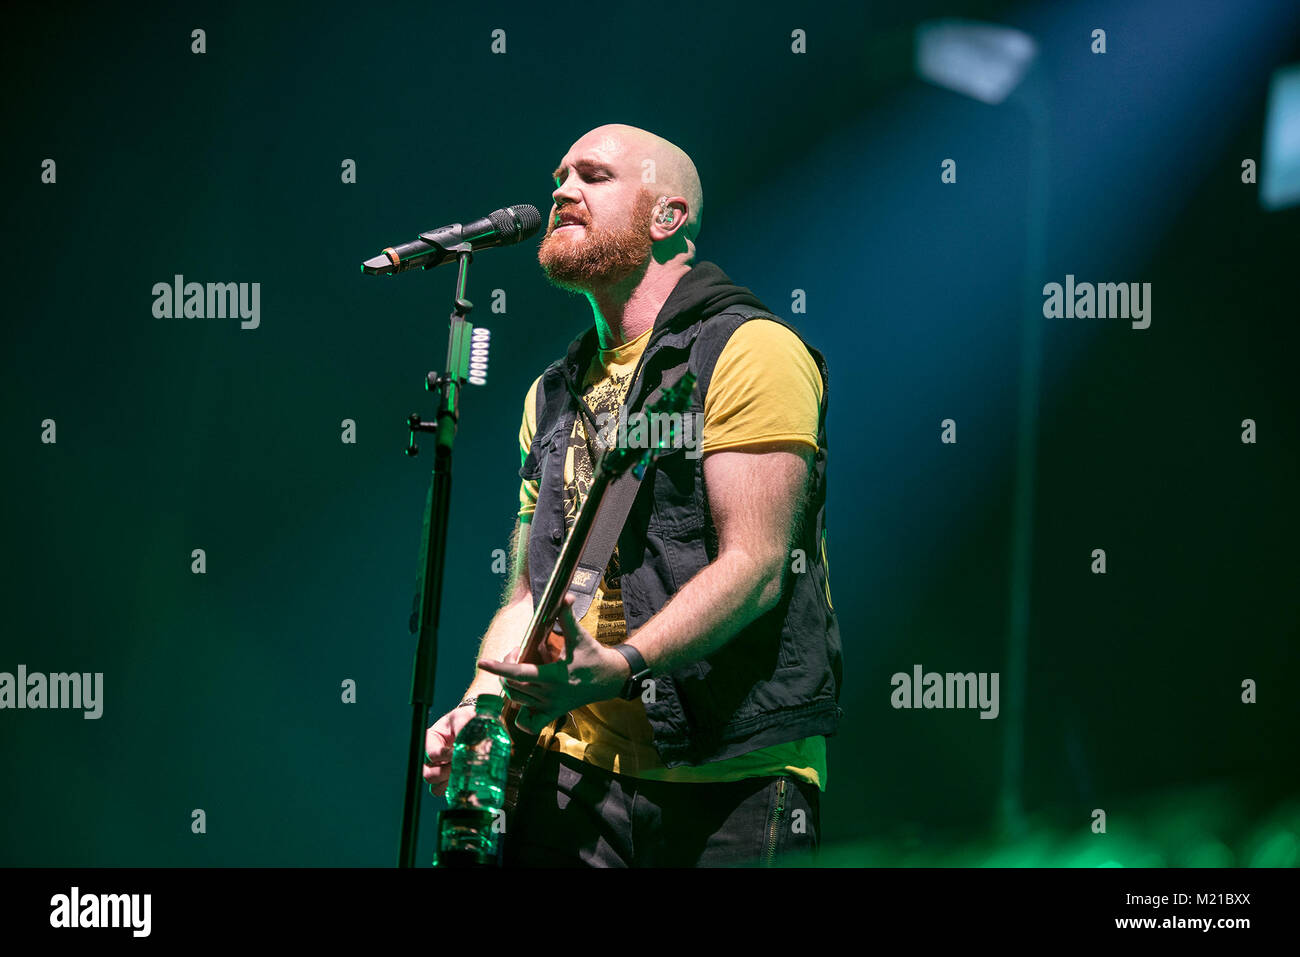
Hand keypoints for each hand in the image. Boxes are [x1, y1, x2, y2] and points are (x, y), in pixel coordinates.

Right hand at [422, 703, 478, 796]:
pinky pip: (446, 792)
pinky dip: (456, 790)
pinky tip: (468, 781)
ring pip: (435, 787)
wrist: (476, 726)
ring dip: (450, 783)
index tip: (458, 754)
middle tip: (463, 766)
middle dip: (446, 772)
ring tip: (466, 774)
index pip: (431, 753)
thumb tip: (473, 745)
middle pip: (428, 774)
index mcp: (430, 740)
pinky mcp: (448, 781)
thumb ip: (464, 728)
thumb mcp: (464, 717)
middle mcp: (430, 758)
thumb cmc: (466, 719)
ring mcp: (438, 771)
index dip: (444, 756)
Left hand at [476, 595, 629, 734]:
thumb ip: (567, 617)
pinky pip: (529, 723)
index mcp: (554, 676)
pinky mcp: (553, 714)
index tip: (482, 662)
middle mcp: (550, 695)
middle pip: (513, 685)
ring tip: (521, 668)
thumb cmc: (593, 656)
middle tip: (517, 652)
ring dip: (511, 683)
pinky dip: (521, 715)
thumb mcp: (580, 636)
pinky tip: (524, 699)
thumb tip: (564, 597)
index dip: (499, 667)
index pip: (520, 673)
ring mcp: (550, 707)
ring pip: (517, 699)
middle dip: (506, 666)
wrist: (610, 679)